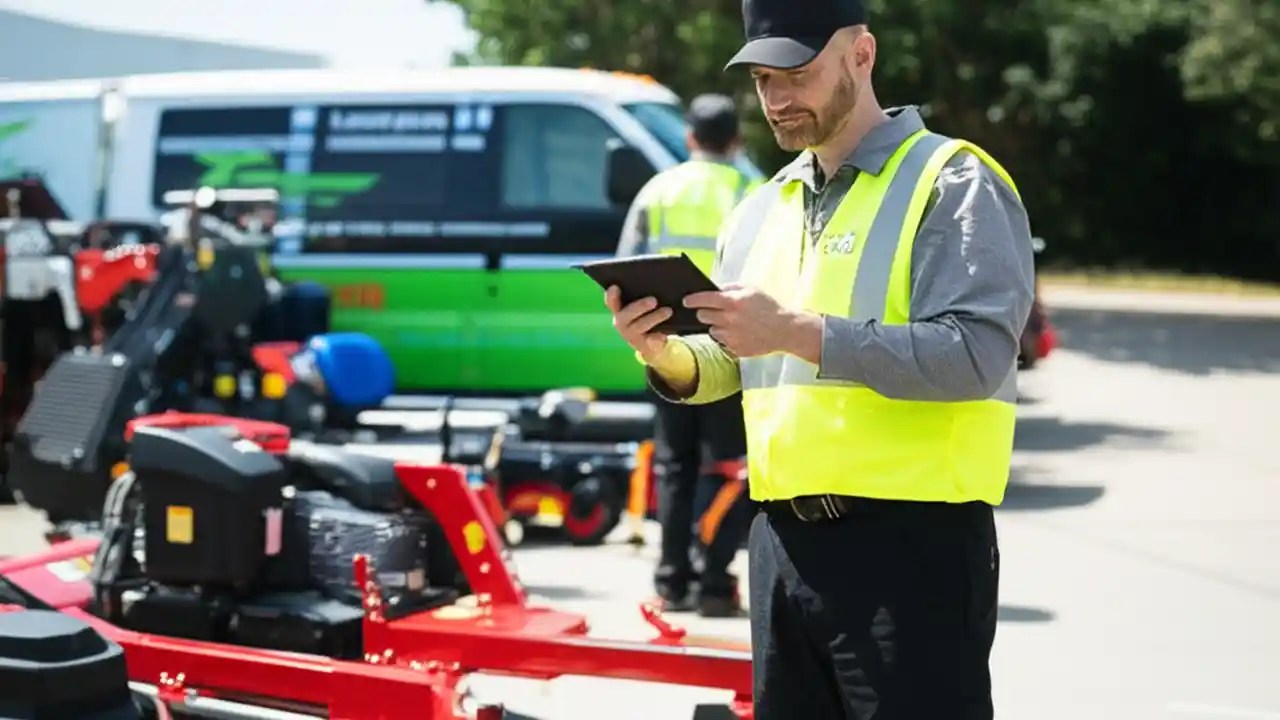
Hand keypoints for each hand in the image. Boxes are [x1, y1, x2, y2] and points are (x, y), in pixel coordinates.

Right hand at [604, 286, 670, 362]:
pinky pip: (650, 341)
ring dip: (654, 318)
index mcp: (619, 310)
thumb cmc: (646, 316)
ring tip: (668, 311)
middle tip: (653, 300)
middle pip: (627, 314)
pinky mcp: (643, 345)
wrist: (651, 343)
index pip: (611, 301)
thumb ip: (645, 297)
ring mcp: (631, 335)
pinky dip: (657, 338)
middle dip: (640, 306)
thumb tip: (659, 290)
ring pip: (640, 326)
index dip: (611, 295)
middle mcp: (621, 323)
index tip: (615, 287)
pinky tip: (664, 336)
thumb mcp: (643, 307)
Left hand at [684, 283, 822, 360]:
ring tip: (732, 323)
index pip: (703, 299)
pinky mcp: (734, 348)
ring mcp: (731, 336)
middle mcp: (729, 319)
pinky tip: (739, 333)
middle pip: (703, 316)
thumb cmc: (768, 307)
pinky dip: (726, 337)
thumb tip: (713, 289)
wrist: (784, 330)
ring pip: (711, 330)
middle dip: (705, 312)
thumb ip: (730, 287)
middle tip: (713, 311)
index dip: (692, 300)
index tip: (685, 301)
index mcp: (732, 302)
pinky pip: (721, 341)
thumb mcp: (750, 289)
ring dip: (717, 326)